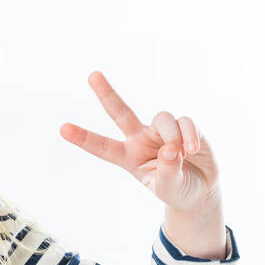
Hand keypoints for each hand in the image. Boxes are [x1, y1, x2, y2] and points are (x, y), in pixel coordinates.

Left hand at [58, 71, 220, 211]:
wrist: (201, 188)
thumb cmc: (177, 189)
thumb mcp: (168, 188)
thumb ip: (168, 172)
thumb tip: (170, 149)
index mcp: (128, 157)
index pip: (102, 147)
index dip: (84, 138)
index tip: (63, 129)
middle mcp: (140, 139)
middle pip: (120, 112)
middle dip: (106, 93)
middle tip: (92, 75)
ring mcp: (161, 130)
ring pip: (162, 117)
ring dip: (173, 136)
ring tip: (183, 153)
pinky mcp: (183, 125)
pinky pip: (184, 121)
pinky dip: (189, 135)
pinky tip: (193, 149)